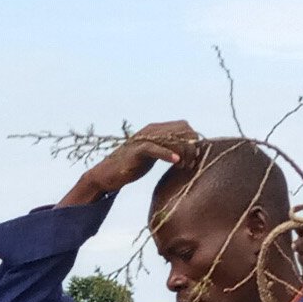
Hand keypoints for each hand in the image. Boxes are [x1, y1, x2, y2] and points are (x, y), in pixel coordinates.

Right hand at [59, 119, 202, 205]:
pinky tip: (176, 161)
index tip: (194, 158)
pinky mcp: (137, 150)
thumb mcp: (153, 155)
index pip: (185, 127)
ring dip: (183, 152)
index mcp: (157, 130)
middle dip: (191, 147)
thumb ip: (167, 149)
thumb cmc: (132, 166)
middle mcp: (152, 130)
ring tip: (183, 166)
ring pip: (172, 138)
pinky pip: (155, 148)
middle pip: (183, 130)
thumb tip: (187, 153)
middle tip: (189, 165)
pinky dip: (167, 154)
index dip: (194, 141)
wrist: (108, 174)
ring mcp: (144, 139)